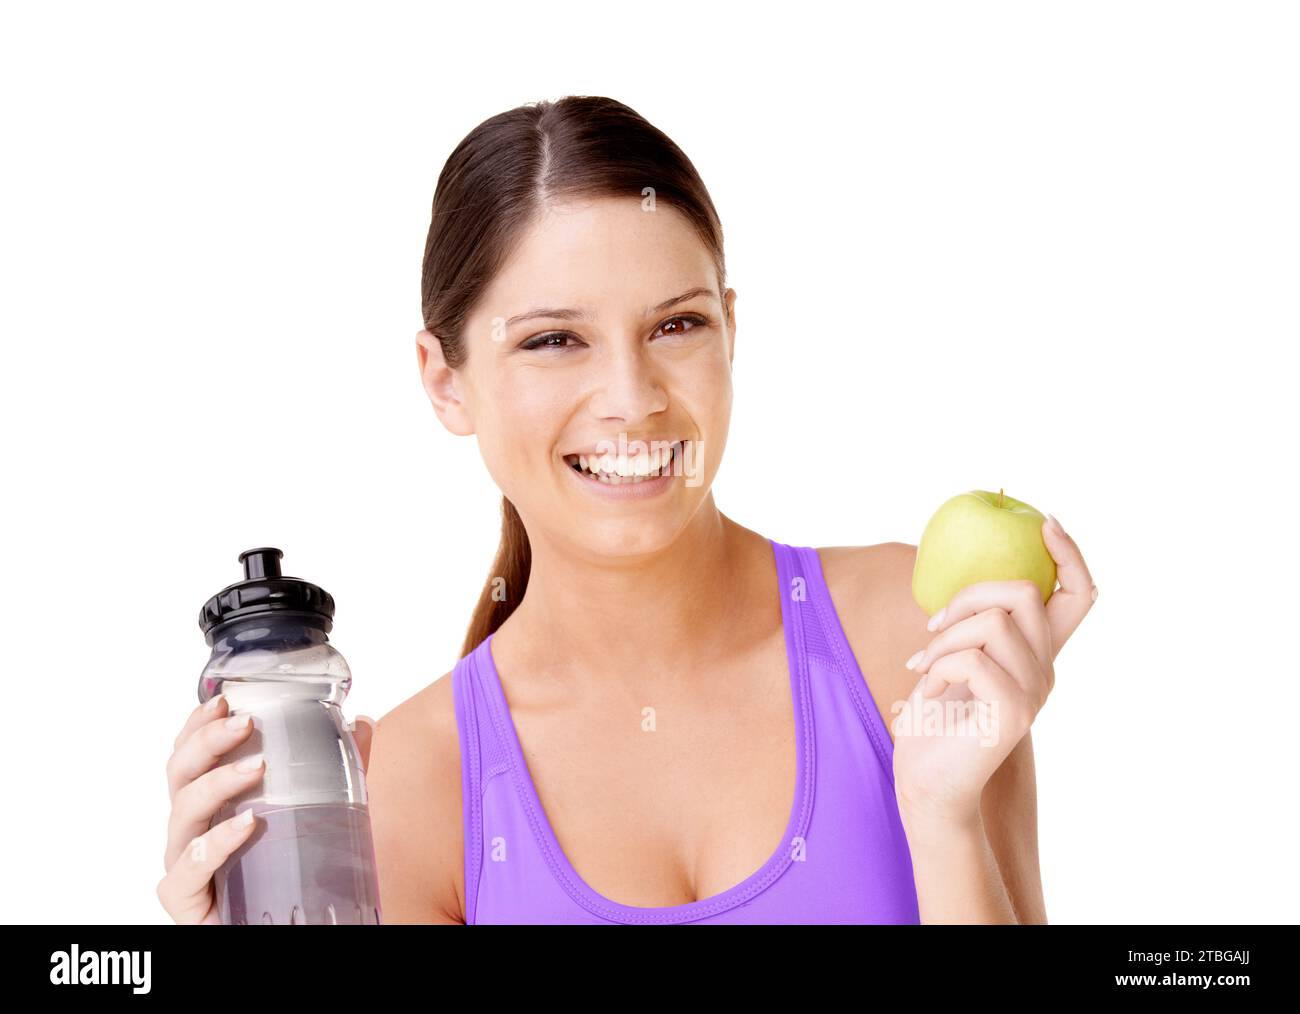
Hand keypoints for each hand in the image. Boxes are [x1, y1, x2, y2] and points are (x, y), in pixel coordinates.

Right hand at [156, 696, 373, 924]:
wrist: (290, 924)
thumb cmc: (291, 868)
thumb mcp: (320, 810)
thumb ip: (341, 769)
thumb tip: (361, 721)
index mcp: (211, 802)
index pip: (191, 754)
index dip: (199, 725)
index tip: (224, 700)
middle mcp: (191, 827)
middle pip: (179, 774)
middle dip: (207, 741)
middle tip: (245, 722)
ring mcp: (184, 863)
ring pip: (182, 813)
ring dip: (217, 783)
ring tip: (256, 766)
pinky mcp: (186, 900)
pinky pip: (188, 870)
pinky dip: (215, 843)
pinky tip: (245, 824)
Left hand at [892, 515, 1095, 827]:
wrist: (926, 781)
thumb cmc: (934, 718)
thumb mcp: (951, 659)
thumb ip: (970, 626)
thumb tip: (963, 581)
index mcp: (1035, 652)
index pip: (1078, 595)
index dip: (1071, 555)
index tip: (1046, 524)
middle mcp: (1045, 669)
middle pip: (1023, 591)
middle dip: (967, 595)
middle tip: (932, 628)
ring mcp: (1034, 692)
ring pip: (992, 622)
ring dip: (943, 639)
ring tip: (923, 666)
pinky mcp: (1013, 714)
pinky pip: (973, 660)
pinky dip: (937, 667)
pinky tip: (927, 691)